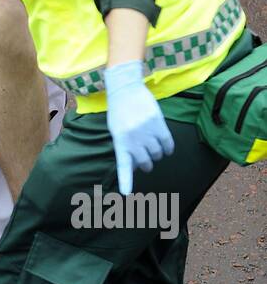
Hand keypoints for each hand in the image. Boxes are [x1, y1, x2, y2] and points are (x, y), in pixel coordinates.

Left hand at [105, 60, 173, 194]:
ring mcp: (147, 132)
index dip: (126, 181)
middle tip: (146, 160)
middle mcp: (134, 139)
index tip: (126, 193)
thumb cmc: (119, 112)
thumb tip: (137, 166)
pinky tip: (165, 147)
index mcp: (120, 142)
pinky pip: (168, 144)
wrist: (126, 89)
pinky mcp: (158, 124)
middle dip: (147, 163)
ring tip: (152, 146)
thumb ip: (125, 147)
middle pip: (146, 162)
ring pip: (158, 154)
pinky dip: (168, 148)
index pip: (123, 165)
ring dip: (157, 154)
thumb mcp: (116, 131)